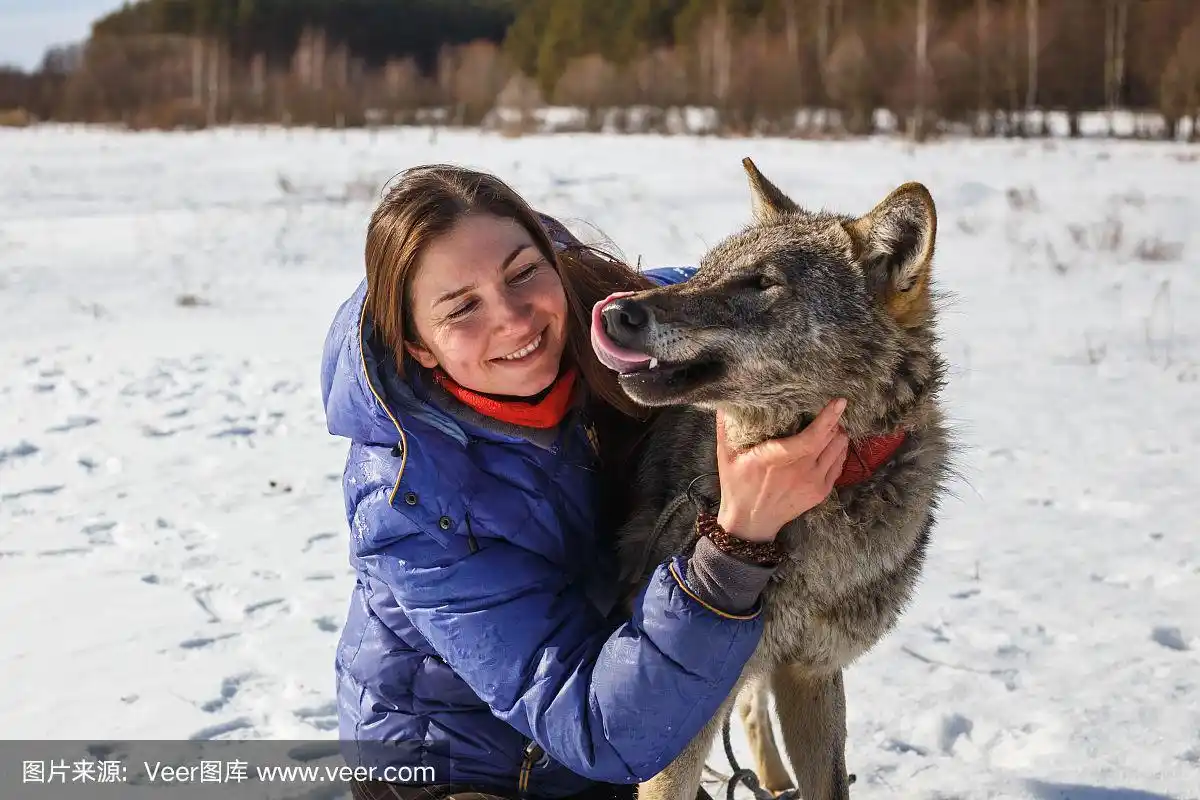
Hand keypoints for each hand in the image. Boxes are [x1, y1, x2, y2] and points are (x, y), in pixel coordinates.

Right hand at [714, 399, 848, 543]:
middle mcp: (799, 471)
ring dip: (838, 435)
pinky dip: (839, 451)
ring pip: (839, 450)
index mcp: (776, 459)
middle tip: (830, 410)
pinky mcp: (821, 492)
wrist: (751, 522)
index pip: (811, 437)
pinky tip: (832, 445)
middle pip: (831, 439)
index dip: (827, 418)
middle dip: (834, 421)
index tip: (839, 401)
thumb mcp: (726, 456)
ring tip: (831, 427)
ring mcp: (813, 483)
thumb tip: (725, 402)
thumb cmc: (737, 486)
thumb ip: (725, 427)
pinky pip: (839, 465)